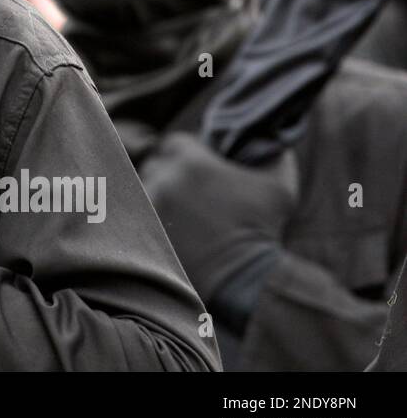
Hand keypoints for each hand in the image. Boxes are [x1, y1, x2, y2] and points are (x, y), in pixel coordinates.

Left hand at [140, 131, 298, 303]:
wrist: (245, 280)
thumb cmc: (264, 230)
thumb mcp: (280, 186)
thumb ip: (273, 154)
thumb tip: (268, 137)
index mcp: (191, 162)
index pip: (175, 142)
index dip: (186, 151)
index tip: (197, 165)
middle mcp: (163, 180)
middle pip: (154, 164)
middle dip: (168, 173)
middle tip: (187, 190)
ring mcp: (149, 207)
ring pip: (142, 190)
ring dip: (156, 195)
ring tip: (176, 211)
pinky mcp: (142, 233)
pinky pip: (137, 216)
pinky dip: (148, 219)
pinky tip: (167, 227)